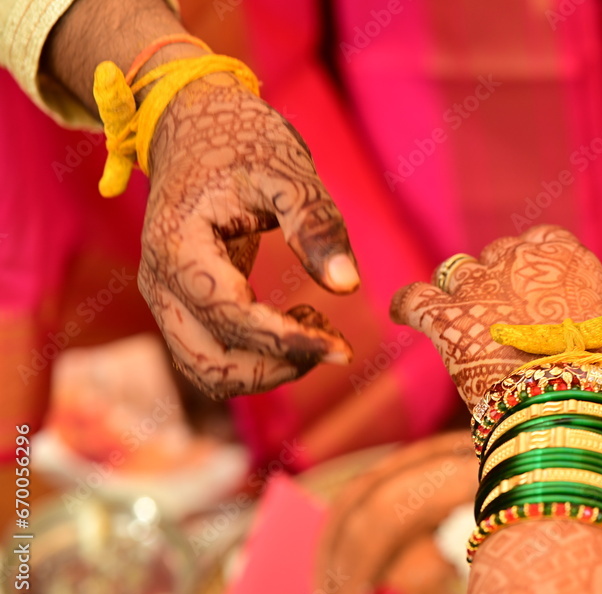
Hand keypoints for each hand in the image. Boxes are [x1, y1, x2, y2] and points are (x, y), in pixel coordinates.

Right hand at [139, 75, 358, 398]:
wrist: (194, 123)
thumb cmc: (240, 139)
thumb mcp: (286, 170)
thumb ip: (316, 224)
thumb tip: (349, 286)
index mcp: (178, 246)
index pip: (231, 316)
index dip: (288, 340)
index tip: (342, 347)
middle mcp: (160, 281)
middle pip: (211, 362)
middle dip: (279, 365)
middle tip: (335, 341)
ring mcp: (165, 297)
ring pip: (208, 370)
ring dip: (266, 369)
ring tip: (316, 326)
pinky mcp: (181, 303)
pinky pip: (211, 355)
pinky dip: (255, 358)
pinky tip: (295, 321)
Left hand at [390, 226, 601, 409]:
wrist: (568, 402)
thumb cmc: (601, 380)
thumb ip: (585, 320)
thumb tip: (581, 339)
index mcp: (567, 257)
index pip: (541, 240)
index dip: (531, 262)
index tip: (529, 284)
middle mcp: (520, 258)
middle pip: (497, 255)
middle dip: (495, 280)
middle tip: (500, 318)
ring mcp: (479, 283)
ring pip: (455, 271)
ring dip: (457, 293)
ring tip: (461, 320)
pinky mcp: (446, 315)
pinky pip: (414, 298)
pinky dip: (407, 306)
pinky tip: (403, 314)